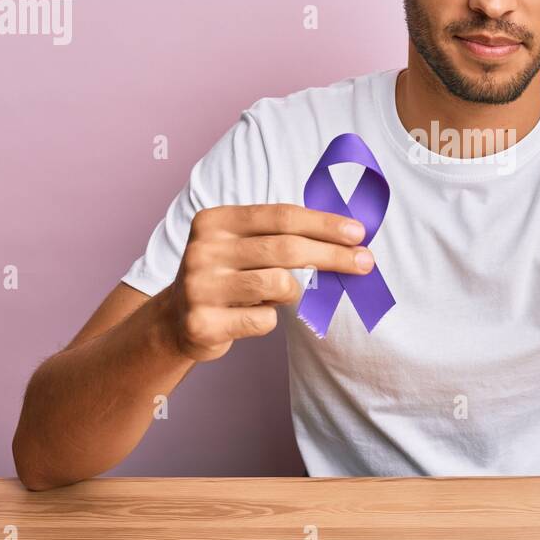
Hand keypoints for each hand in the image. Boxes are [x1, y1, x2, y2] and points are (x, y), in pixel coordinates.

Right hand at [161, 204, 374, 360]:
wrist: (175, 321)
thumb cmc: (226, 277)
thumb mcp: (242, 245)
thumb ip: (281, 236)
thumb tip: (347, 237)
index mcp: (215, 221)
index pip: (281, 215)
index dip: (324, 223)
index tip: (358, 233)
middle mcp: (203, 250)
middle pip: (285, 248)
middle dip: (333, 255)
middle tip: (365, 262)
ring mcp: (200, 287)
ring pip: (278, 284)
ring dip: (294, 292)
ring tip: (283, 294)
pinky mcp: (203, 323)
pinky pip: (264, 320)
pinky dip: (269, 319)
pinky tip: (253, 316)